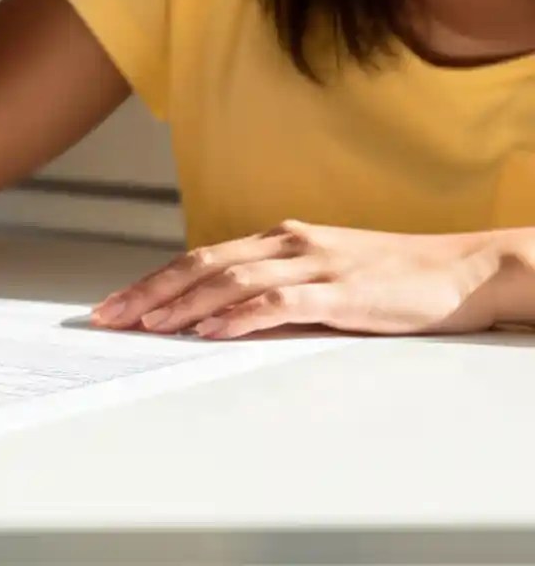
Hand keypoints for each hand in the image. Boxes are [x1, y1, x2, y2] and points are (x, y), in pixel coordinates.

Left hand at [91, 220, 507, 339]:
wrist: (462, 268)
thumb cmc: (389, 277)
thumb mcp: (320, 272)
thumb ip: (272, 285)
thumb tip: (213, 314)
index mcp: (279, 239)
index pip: (199, 258)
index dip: (152, 281)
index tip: (114, 305)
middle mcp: (288, 244)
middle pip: (202, 265)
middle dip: (150, 292)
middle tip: (108, 318)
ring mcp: (315, 266)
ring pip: (231, 280)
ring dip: (183, 305)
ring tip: (147, 325)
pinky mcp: (341, 293)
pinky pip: (280, 302)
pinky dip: (240, 316)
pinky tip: (211, 330)